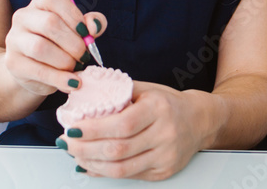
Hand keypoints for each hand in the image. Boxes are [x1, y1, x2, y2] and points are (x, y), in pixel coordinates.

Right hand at [3, 0, 106, 96]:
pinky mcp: (13, 63)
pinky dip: (60, 79)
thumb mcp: (77, 30)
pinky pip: (39, 71)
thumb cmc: (60, 44)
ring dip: (66, 61)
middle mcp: (23, 16)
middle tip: (84, 55)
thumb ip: (90, 23)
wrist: (33, 69)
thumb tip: (94, 27)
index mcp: (39, 2)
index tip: (87, 33)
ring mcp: (14, 39)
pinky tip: (73, 83)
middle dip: (73, 43)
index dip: (73, 15)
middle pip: (49, 23)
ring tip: (75, 67)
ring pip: (41, 48)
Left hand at [58, 81, 213, 180]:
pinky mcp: (163, 172)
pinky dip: (104, 172)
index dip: (93, 130)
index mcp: (158, 109)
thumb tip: (83, 95)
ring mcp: (165, 156)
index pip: (121, 124)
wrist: (200, 120)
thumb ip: (117, 92)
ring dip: (91, 163)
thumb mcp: (146, 90)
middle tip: (66, 143)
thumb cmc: (169, 103)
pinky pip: (129, 176)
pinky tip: (91, 164)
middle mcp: (164, 134)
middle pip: (118, 150)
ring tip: (75, 154)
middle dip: (85, 149)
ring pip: (121, 169)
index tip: (72, 128)